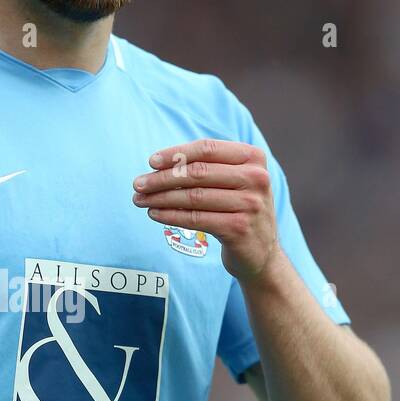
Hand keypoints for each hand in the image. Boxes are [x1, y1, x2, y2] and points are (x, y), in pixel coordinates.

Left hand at [132, 137, 279, 281]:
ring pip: (193, 197)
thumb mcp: (232, 181)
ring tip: (140, 200)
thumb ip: (206, 167)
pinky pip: (196, 219)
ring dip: (160, 198)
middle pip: (197, 173)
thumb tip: (158, 164)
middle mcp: (256, 178)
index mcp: (253, 157)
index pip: (207, 149)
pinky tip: (154, 214)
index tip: (151, 162)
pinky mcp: (239, 228)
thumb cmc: (238, 209)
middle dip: (162, 178)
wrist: (261, 252)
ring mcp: (250, 204)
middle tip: (138, 184)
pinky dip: (170, 216)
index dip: (176, 153)